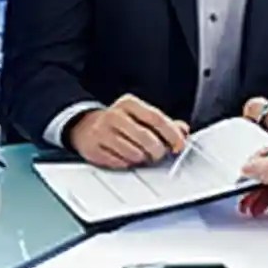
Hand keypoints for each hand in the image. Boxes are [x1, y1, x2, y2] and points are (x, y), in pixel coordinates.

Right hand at [68, 94, 188, 168]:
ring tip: (140, 155)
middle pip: (147, 138)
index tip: (179, 146)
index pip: (156, 118)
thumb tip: (183, 131)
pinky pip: (120, 163)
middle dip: (157, 151)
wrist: (84, 127)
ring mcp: (102, 132)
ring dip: (142, 159)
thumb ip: (165, 123)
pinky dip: (127, 164)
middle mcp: (115, 115)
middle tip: (158, 155)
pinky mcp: (94, 149)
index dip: (171, 134)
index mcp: (129, 104)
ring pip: (134, 153)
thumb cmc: (119, 124)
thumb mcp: (141, 117)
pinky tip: (125, 157)